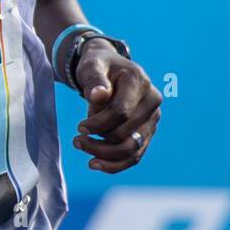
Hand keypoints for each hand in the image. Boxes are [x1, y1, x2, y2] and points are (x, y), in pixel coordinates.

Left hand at [72, 40, 161, 173]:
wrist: (110, 69)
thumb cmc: (99, 67)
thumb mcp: (92, 65)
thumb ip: (94, 79)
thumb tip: (99, 95)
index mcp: (139, 82)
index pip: (121, 112)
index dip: (98, 124)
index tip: (80, 127)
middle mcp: (152, 101)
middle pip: (125, 134)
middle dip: (97, 141)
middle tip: (77, 139)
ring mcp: (152, 119)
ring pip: (131, 150)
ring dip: (104, 155)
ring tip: (83, 149)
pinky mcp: (147, 132)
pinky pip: (134, 156)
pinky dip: (114, 164)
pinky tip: (94, 163)